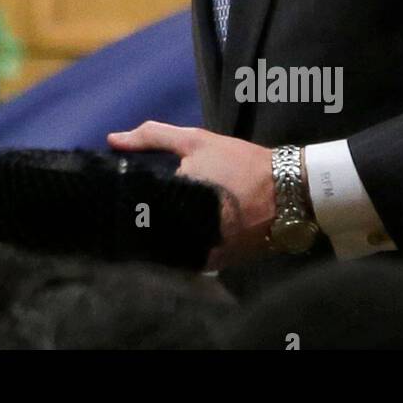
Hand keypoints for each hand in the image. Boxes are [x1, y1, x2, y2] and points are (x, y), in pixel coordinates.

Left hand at [108, 121, 275, 269]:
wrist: (290, 191)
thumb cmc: (239, 162)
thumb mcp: (195, 141)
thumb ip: (152, 137)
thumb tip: (112, 139)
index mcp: (175, 202)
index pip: (134, 212)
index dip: (124, 206)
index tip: (117, 197)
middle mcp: (187, 235)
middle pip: (148, 235)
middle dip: (139, 224)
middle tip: (130, 211)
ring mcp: (203, 255)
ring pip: (167, 251)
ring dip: (158, 239)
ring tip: (152, 222)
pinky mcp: (218, 265)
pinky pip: (188, 261)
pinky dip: (181, 249)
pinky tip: (178, 234)